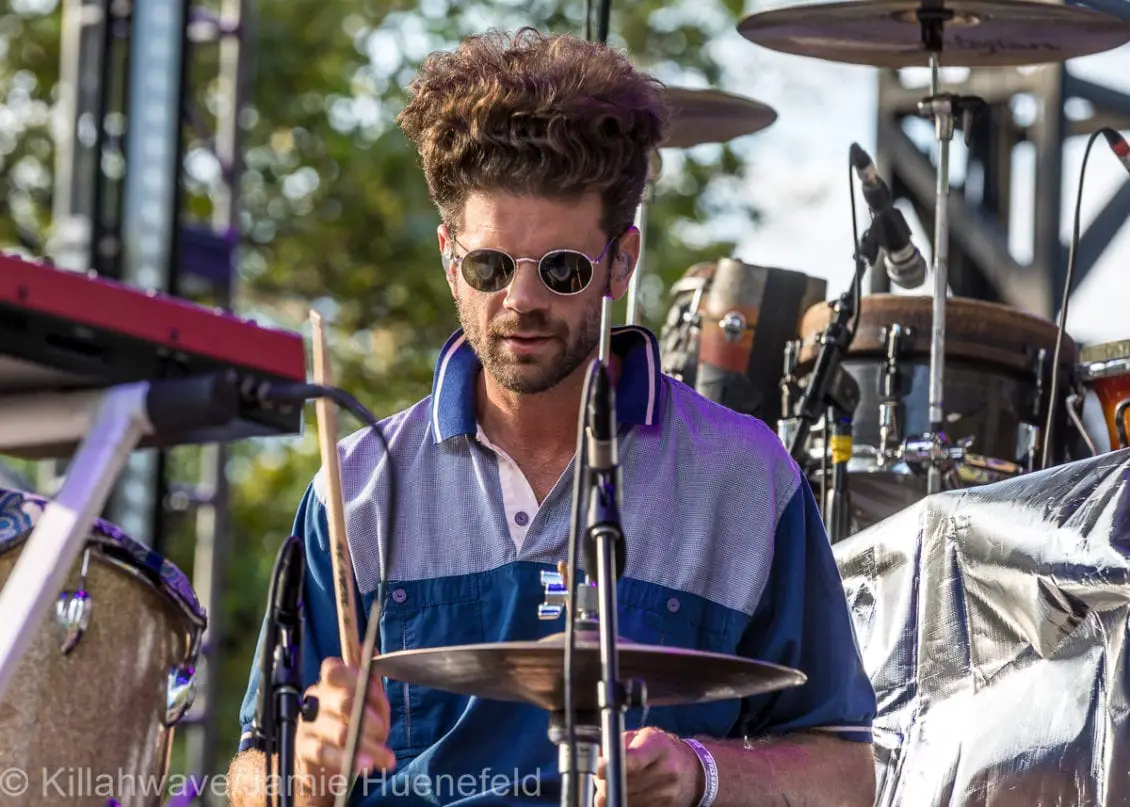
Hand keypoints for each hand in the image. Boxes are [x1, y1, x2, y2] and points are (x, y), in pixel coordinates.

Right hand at [294, 658, 395, 793]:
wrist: (325, 762)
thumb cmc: (350, 725)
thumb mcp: (367, 703)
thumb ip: (371, 682)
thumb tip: (371, 650)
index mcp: (329, 683)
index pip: (333, 669)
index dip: (357, 679)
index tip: (376, 696)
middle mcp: (316, 700)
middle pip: (343, 702)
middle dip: (371, 720)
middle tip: (384, 733)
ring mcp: (307, 724)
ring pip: (339, 732)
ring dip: (367, 746)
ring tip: (384, 757)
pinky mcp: (303, 749)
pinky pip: (325, 753)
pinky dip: (349, 760)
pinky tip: (364, 765)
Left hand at [594, 728, 703, 806]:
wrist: (693, 771)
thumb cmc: (663, 749)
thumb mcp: (643, 736)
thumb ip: (618, 743)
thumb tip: (596, 756)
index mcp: (659, 746)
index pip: (633, 760)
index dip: (612, 766)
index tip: (599, 768)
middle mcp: (666, 771)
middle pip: (626, 784)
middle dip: (607, 783)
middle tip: (601, 778)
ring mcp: (667, 793)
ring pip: (628, 801)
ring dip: (613, 796)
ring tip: (613, 785)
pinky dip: (625, 803)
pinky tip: (625, 795)